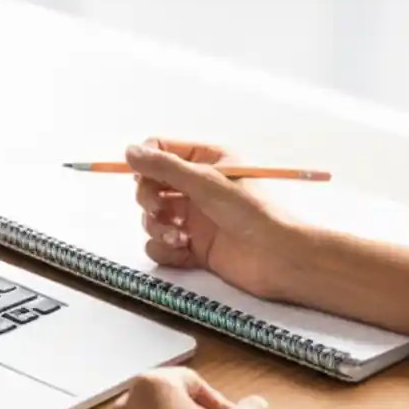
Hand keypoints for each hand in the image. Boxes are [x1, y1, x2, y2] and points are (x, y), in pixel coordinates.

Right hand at [126, 138, 309, 300]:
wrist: (278, 258)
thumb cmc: (252, 213)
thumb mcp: (205, 181)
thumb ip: (164, 167)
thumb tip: (129, 151)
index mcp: (206, 161)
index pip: (161, 150)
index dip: (146, 163)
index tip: (141, 177)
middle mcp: (197, 187)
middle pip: (150, 185)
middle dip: (148, 199)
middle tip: (158, 209)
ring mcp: (194, 218)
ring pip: (152, 217)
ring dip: (157, 227)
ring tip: (178, 236)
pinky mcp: (193, 247)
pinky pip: (160, 245)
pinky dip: (165, 249)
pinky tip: (183, 250)